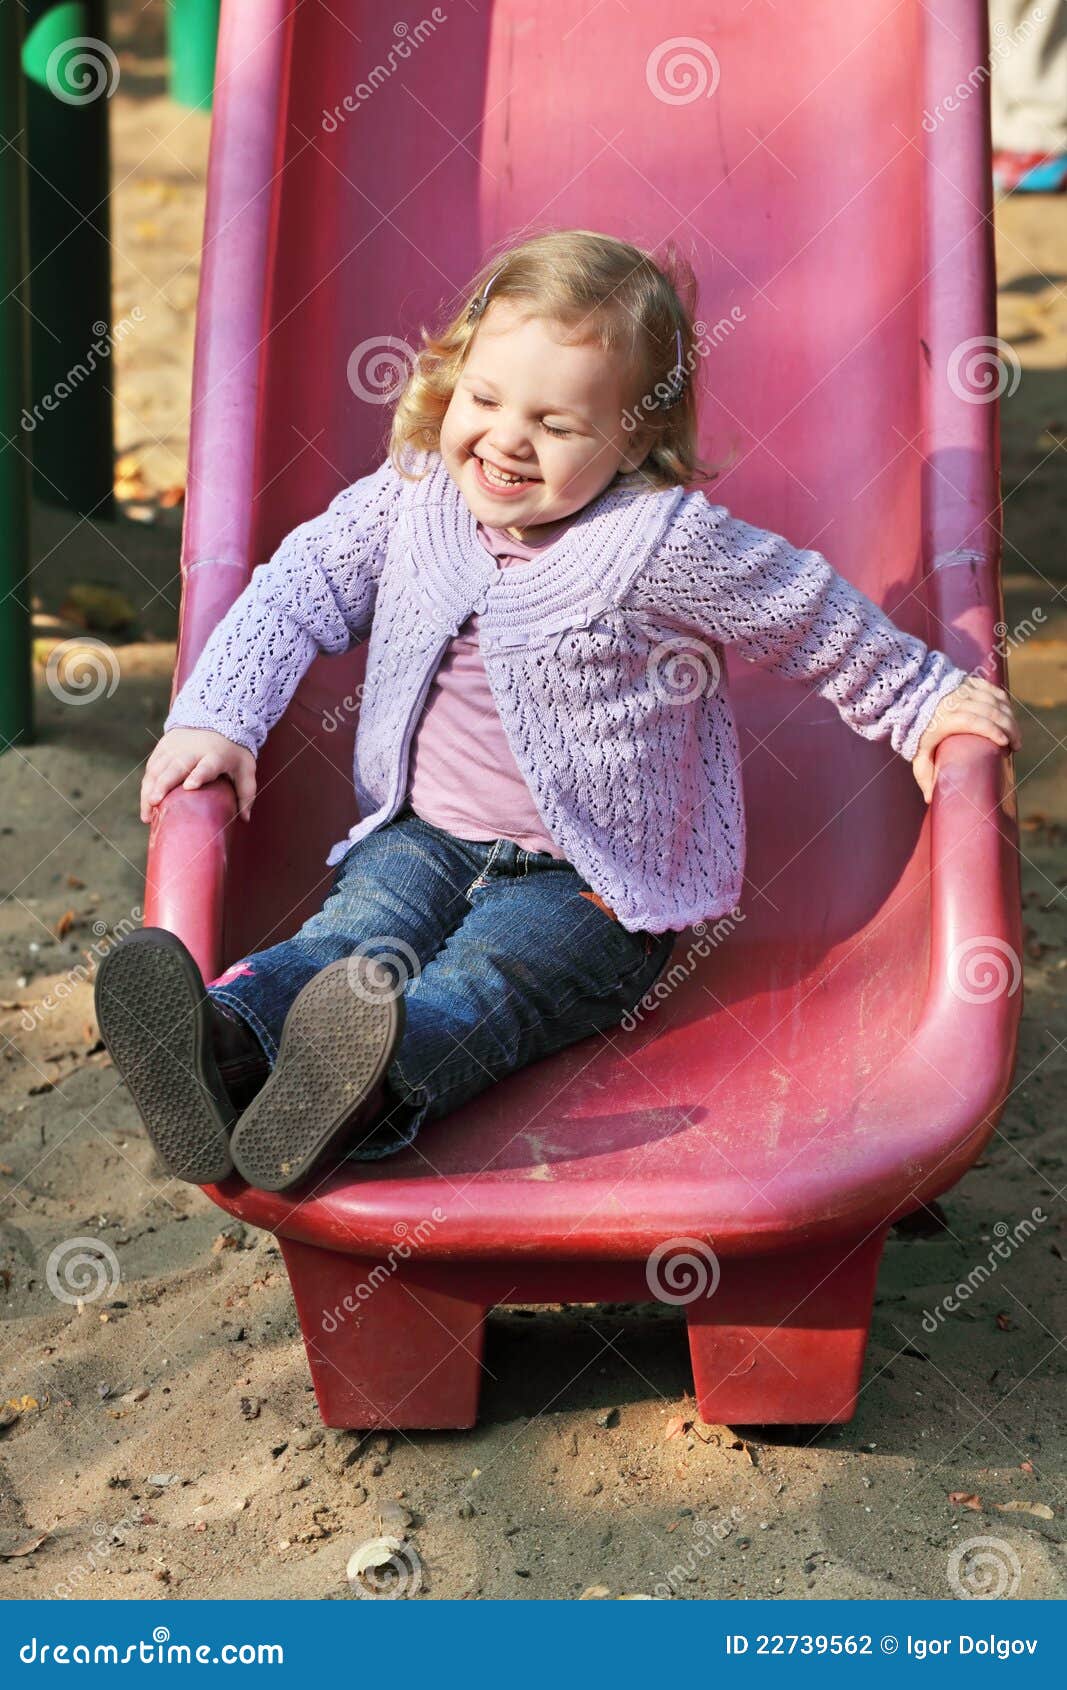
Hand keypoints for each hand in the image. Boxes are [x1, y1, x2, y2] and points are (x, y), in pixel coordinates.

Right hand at [140, 727, 257, 823]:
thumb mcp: (246, 768)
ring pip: (158, 768)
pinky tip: (146, 802)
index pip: (207, 766)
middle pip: (175, 767)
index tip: (189, 786)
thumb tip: (245, 819)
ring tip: (147, 813)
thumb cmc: (233, 751)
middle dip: (163, 784)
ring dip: (150, 789)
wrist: (216, 717)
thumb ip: (246, 793)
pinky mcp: (163, 747)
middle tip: (154, 802)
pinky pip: (151, 767)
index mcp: (216, 756)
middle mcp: (193, 751)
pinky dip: (147, 784)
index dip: (198, 775)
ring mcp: (176, 747)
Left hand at [912, 674, 1020, 802]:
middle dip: (1008, 727)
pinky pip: (991, 689)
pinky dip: (1003, 701)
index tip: (1005, 743)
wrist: (908, 698)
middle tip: (1017, 745)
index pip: (973, 721)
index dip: (991, 730)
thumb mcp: (917, 754)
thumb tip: (931, 800)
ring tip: (1015, 734)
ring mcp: (962, 689)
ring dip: (1009, 716)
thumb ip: (924, 775)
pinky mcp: (967, 682)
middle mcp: (954, 701)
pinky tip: (1009, 713)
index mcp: (944, 719)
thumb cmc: (914, 731)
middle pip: (989, 711)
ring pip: (993, 700)